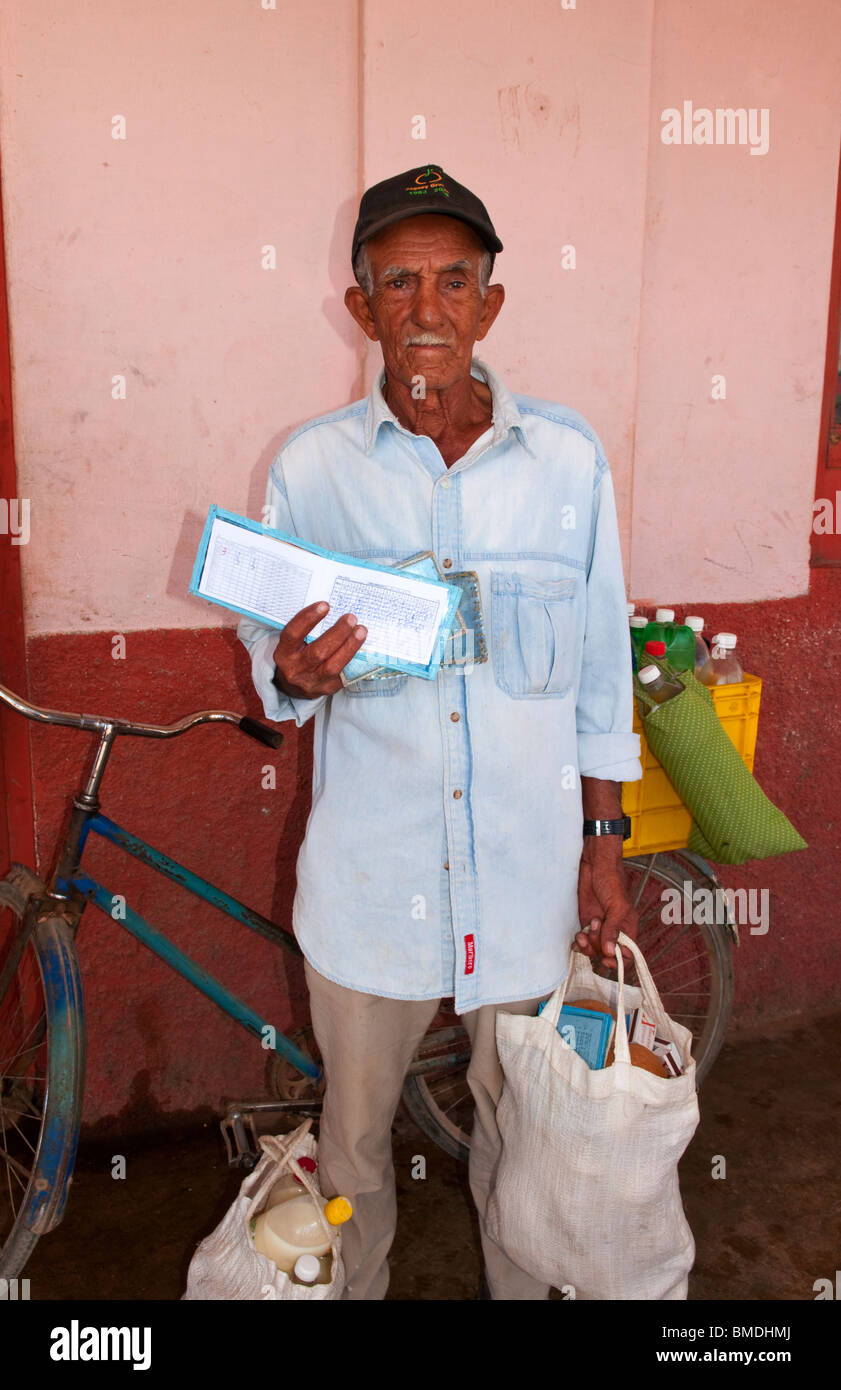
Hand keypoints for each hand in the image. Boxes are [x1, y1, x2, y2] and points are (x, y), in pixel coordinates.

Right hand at [272, 601, 367, 698]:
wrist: (294, 686)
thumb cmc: (296, 656)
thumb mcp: (293, 643)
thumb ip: (307, 630)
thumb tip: (332, 611)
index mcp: (284, 653)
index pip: (293, 634)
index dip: (308, 619)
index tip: (325, 605)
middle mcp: (296, 669)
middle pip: (318, 652)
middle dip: (337, 633)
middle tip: (350, 618)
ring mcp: (312, 681)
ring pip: (333, 666)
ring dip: (349, 646)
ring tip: (361, 631)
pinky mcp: (327, 688)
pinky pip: (343, 674)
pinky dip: (353, 659)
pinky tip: (361, 647)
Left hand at [574, 841, 637, 971]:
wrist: (594, 864)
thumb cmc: (612, 880)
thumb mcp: (617, 905)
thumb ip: (614, 928)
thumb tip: (610, 951)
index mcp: (628, 927)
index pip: (628, 954)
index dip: (619, 961)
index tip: (607, 958)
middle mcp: (614, 930)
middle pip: (608, 954)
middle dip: (598, 948)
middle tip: (593, 929)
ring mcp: (599, 927)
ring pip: (594, 949)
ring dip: (587, 946)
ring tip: (583, 932)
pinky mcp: (586, 922)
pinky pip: (583, 941)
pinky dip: (579, 944)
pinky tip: (577, 939)